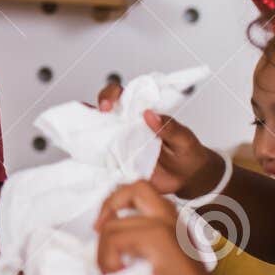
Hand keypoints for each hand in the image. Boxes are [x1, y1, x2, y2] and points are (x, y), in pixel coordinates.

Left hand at [93, 181, 221, 274]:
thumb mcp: (155, 264)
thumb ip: (137, 247)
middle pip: (133, 188)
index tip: (103, 228)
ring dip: (103, 252)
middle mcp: (171, 219)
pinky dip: (108, 260)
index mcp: (171, 223)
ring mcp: (166, 226)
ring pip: (113, 224)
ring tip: (114, 273)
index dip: (116, 203)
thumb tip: (104, 240)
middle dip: (108, 208)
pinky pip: (115, 239)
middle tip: (99, 236)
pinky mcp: (159, 240)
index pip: (139, 192)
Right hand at [94, 83, 222, 196]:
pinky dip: (94, 160)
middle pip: (101, 114)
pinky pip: (103, 161)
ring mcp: (122, 147)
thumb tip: (150, 114)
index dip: (111, 95)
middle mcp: (128, 128)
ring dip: (88, 136)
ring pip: (98, 137)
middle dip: (91, 113)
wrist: (190, 178)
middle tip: (96, 122)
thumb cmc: (188, 153)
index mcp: (142, 115)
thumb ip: (170, 126)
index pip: (122, 96)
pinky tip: (90, 161)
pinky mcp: (121, 165)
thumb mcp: (185, 139)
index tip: (109, 104)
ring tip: (83, 140)